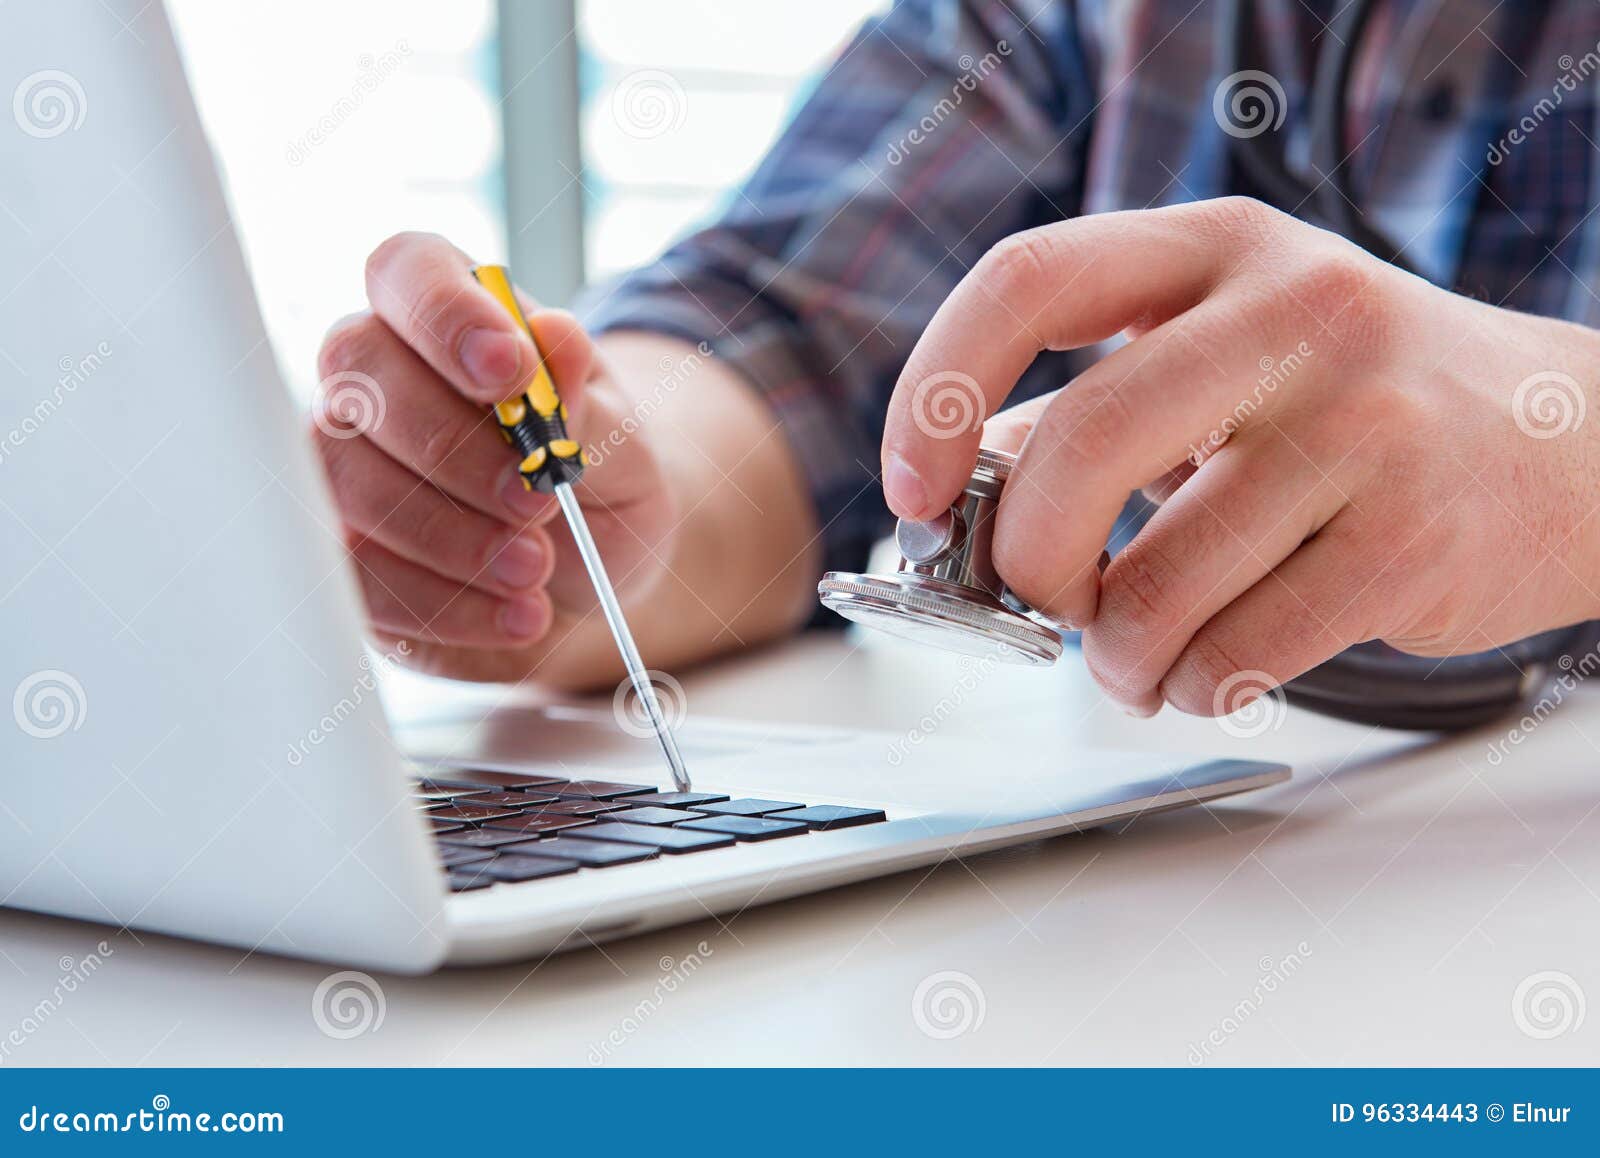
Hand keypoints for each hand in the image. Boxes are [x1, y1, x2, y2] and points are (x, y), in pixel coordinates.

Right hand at [311, 232, 674, 684]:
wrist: (600, 555)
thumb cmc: (600, 469)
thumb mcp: (620, 431)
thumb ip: (582, 391)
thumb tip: (552, 338)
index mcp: (444, 308)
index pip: (406, 270)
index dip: (445, 314)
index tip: (510, 372)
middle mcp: (374, 375)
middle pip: (357, 373)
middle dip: (450, 447)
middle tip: (538, 500)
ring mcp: (344, 462)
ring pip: (342, 479)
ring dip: (445, 535)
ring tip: (536, 569)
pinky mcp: (345, 552)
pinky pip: (355, 577)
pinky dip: (443, 604)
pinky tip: (518, 615)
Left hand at [882, 197, 1599, 716]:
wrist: (1571, 446)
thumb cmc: (1359, 405)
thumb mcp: (1222, 357)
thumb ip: (1087, 411)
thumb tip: (955, 500)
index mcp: (1215, 248)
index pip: (1026, 281)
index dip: (935, 393)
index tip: (910, 490)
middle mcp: (1293, 312)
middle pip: (1078, 448)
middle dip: (1029, 560)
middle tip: (1042, 598)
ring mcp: (1364, 422)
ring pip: (1155, 580)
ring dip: (1116, 653)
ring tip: (1139, 653)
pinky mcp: (1411, 538)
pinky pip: (1237, 651)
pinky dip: (1194, 685)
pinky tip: (1212, 668)